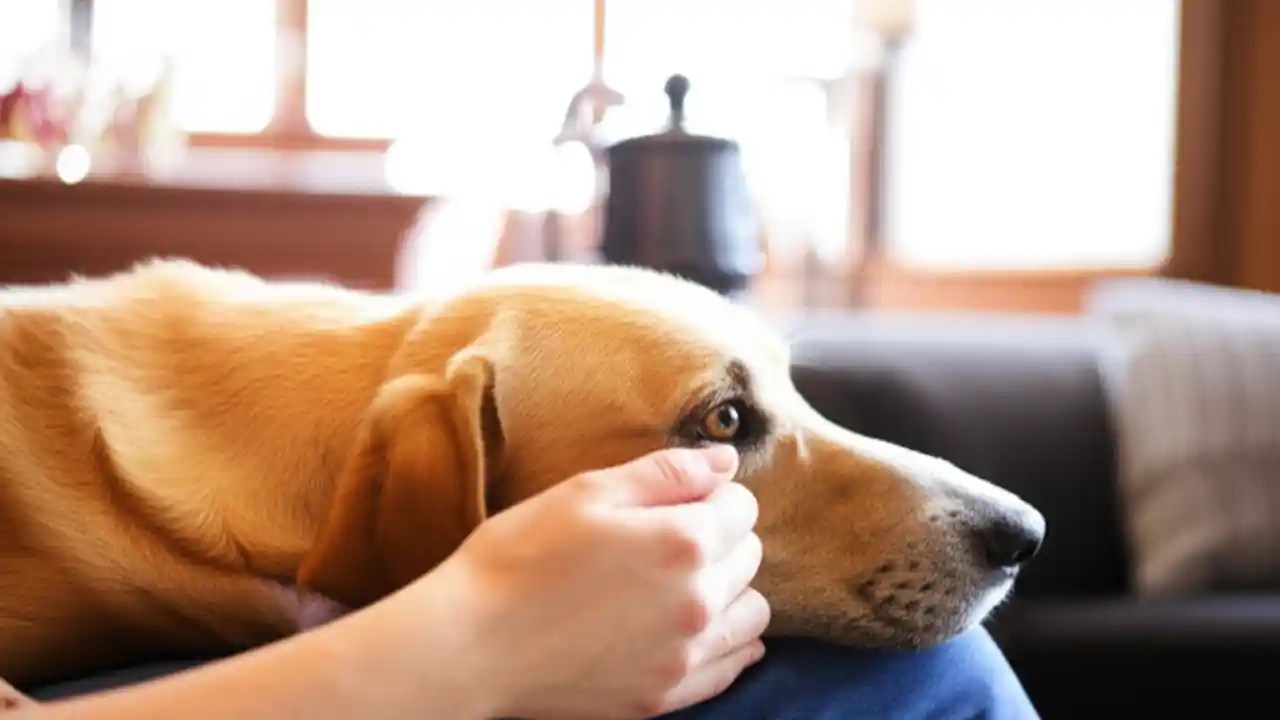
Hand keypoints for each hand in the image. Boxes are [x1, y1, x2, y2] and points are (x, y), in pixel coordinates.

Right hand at [412, 444, 768, 718]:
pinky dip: (725, 640)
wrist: (470, 644)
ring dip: (730, 589)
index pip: (742, 507)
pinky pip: (729, 666)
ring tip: (680, 581)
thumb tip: (727, 462)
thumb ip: (667, 473)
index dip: (711, 495)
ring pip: (751, 613)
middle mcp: (696, 603)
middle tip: (668, 535)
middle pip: (749, 556)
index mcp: (683, 544)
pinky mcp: (663, 695)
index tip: (675, 499)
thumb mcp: (587, 492)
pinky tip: (693, 625)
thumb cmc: (519, 556)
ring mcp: (683, 656)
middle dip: (721, 537)